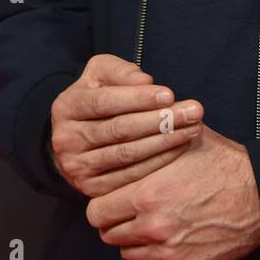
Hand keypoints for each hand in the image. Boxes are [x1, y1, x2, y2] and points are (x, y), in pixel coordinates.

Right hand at [48, 53, 204, 197]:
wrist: (79, 135)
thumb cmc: (97, 96)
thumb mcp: (102, 73)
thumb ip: (121, 71)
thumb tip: (145, 82)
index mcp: (66, 107)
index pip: (104, 102)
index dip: (138, 98)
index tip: (169, 94)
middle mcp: (66, 139)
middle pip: (118, 130)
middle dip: (160, 120)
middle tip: (194, 112)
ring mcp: (77, 167)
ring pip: (126, 154)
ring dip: (165, 141)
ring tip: (193, 128)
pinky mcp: (92, 188)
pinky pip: (130, 176)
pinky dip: (158, 162)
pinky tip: (180, 148)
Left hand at [85, 123, 259, 259]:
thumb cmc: (225, 164)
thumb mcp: (186, 140)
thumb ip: (152, 138)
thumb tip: (131, 118)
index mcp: (147, 195)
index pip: (96, 211)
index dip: (103, 203)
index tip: (112, 197)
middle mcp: (153, 228)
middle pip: (108, 235)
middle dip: (115, 221)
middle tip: (130, 209)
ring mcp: (169, 253)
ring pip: (129, 253)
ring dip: (135, 238)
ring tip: (153, 219)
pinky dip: (158, 253)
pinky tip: (173, 233)